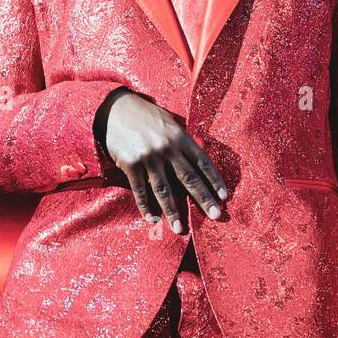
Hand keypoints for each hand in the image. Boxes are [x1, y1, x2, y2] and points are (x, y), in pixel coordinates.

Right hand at [99, 91, 227, 232]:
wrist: (114, 108)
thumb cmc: (145, 115)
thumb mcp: (169, 122)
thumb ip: (182, 140)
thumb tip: (197, 159)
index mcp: (180, 137)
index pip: (203, 162)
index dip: (214, 180)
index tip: (223, 197)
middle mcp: (168, 148)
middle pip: (189, 178)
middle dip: (203, 199)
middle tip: (215, 215)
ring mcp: (149, 157)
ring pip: (164, 190)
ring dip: (173, 212)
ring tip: (180, 229)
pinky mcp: (131, 163)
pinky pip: (140, 190)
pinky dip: (145, 206)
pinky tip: (152, 219)